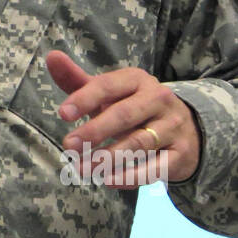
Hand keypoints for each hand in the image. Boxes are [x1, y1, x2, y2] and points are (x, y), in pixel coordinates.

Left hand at [44, 50, 200, 186]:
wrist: (185, 129)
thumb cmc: (133, 107)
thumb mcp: (109, 93)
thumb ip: (79, 80)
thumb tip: (51, 56)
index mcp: (137, 80)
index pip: (109, 86)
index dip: (85, 98)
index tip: (62, 113)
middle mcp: (158, 99)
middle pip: (124, 114)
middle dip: (95, 130)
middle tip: (68, 145)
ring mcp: (172, 126)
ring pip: (139, 142)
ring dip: (108, 157)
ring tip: (81, 168)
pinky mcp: (180, 153)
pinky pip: (156, 167)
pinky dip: (132, 176)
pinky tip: (108, 180)